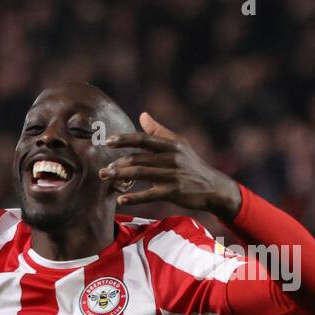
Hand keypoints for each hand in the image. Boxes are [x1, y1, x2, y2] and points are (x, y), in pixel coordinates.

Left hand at [101, 112, 242, 218]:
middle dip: (118, 163)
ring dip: (120, 176)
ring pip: (141, 173)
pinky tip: (121, 199)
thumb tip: (143, 115)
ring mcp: (172, 175)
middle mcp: (171, 158)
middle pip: (139, 158)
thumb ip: (159, 131)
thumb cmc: (192, 165)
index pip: (144, 139)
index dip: (125, 140)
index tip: (108, 142)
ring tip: (105, 177)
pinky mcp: (174, 192)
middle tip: (101, 170)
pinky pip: (150, 195)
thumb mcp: (179, 145)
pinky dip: (135, 197)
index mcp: (171, 145)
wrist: (214, 187)